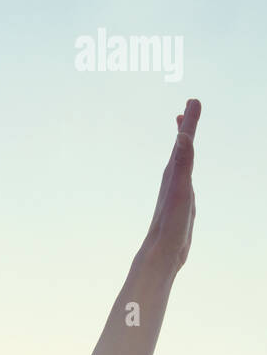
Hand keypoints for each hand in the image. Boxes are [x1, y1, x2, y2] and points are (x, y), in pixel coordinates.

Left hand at [142, 98, 200, 274]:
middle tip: (189, 106)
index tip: (193, 100)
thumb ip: (182, 163)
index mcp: (173, 173)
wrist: (161, 254)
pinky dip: (186, 170)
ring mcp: (176, 192)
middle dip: (186, 126)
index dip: (189, 121)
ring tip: (184, 134)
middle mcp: (172, 180)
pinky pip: (184, 180)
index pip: (183, 141)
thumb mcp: (180, 190)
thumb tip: (182, 136)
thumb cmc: (171, 224)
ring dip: (183, 146)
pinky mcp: (179, 205)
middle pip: (181, 147)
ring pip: (181, 162)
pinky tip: (186, 175)